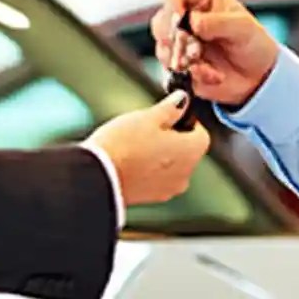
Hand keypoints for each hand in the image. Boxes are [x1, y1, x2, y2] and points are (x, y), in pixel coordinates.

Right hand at [86, 90, 210, 205]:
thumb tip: (181, 100)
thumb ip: (170, 108)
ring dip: (161, 156)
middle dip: (173, 139)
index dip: (188, 122)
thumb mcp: (148, 117)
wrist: (95, 178)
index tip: (172, 116)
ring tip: (137, 145)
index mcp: (191, 152)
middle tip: (150, 129)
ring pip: (172, 166)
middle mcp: (185, 174)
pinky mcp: (150, 198)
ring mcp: (167, 189)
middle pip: (187, 152)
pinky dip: (150, 170)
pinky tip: (132, 161)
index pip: (202, 134)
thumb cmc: (123, 147)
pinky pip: (157, 179)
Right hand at [150, 0, 280, 106]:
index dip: (172, 5)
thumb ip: (217, 22)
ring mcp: (181, 46)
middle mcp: (186, 21)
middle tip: (192, 48)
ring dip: (182, 58)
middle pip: (160, 22)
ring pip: (163, 49)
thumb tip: (193, 22)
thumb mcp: (243, 27)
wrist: (259, 77)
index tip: (179, 20)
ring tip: (205, 63)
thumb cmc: (254, 43)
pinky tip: (213, 75)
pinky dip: (193, 75)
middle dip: (173, 38)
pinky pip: (173, 73)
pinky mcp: (181, 69)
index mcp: (201, 1)